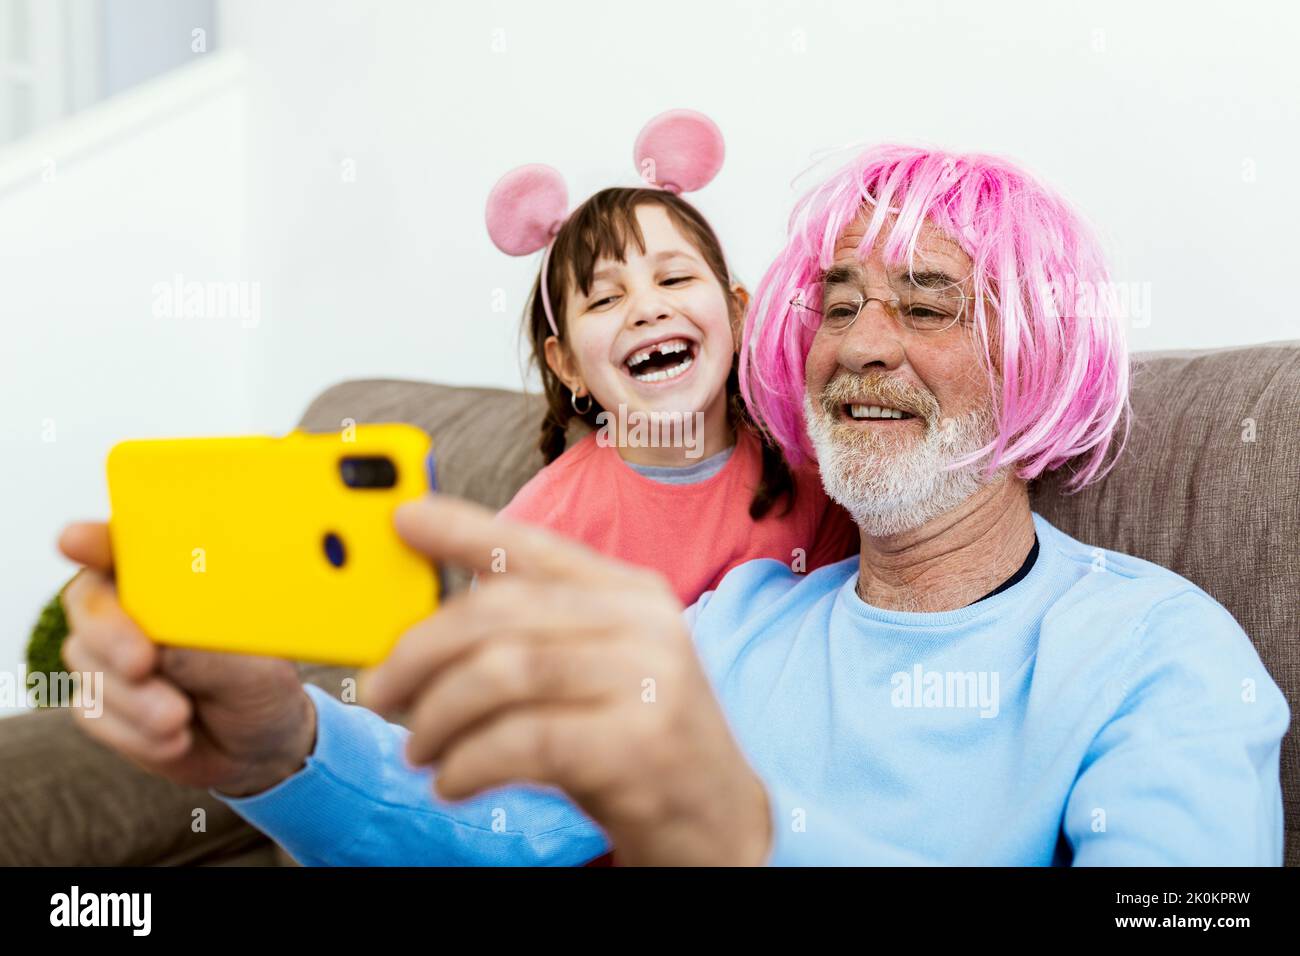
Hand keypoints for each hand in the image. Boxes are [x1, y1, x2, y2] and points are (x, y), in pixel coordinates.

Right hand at [58, 522, 315, 796]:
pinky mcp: (100, 700)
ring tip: (180, 719)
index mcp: (170, 577)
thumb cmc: (260, 682)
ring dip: (136, 700)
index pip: (125, 545)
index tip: (75, 541)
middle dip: (112, 634)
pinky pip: (94, 713)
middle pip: (89, 603)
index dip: (94, 540)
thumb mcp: (249, 666)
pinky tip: (177, 741)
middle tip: (144, 663)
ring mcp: (108, 653)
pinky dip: (135, 734)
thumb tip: (155, 647)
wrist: (259, 741)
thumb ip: (202, 651)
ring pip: (90, 665)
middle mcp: (130, 606)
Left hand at [359, 495, 772, 865]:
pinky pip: (523, 740)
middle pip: (501, 611)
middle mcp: (645, 624)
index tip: (403, 520)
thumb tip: (427, 625)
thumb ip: (534, 636)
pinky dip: (469, 761)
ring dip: (438, 715)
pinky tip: (454, 781)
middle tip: (381, 691)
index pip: (535, 547)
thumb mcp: (597, 673)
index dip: (463, 530)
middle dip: (421, 651)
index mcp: (632, 594)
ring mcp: (648, 680)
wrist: (722, 824)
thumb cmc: (640, 745)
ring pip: (504, 672)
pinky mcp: (640, 745)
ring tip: (421, 749)